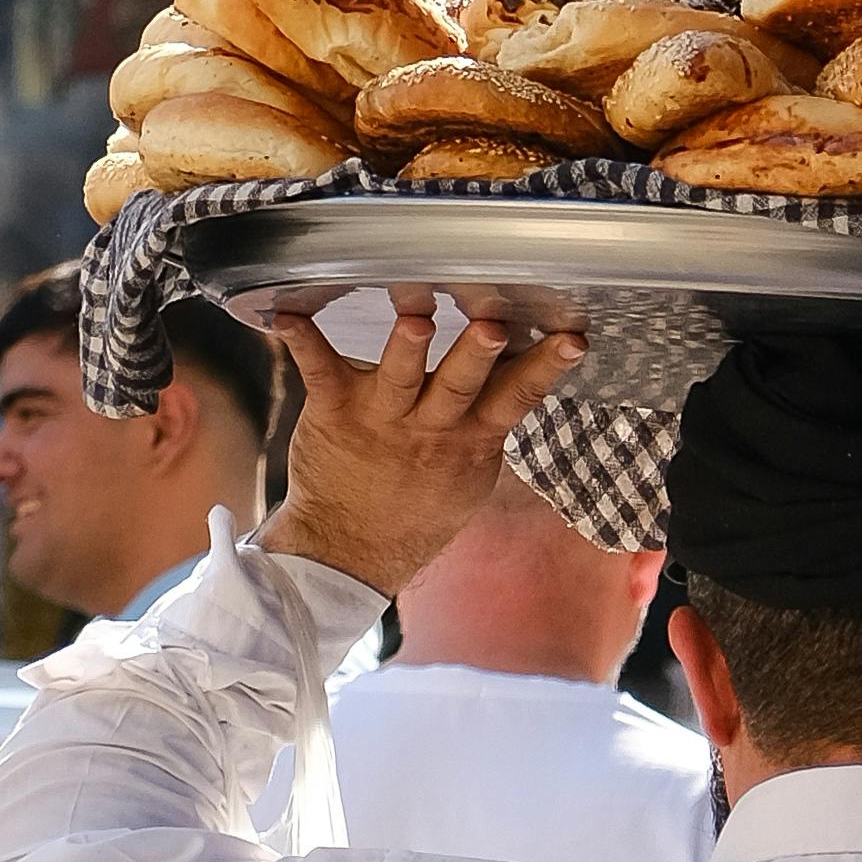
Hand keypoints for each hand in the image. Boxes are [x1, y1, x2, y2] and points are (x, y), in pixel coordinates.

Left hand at [269, 301, 587, 602]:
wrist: (349, 548)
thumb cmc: (418, 502)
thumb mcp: (472, 474)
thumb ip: (492, 422)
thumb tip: (526, 371)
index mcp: (470, 438)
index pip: (516, 397)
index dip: (545, 367)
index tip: (571, 339)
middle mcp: (429, 428)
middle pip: (459, 386)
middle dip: (477, 356)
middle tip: (491, 327)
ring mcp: (381, 419)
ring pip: (399, 379)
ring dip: (407, 350)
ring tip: (417, 321)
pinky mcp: (335, 412)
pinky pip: (320, 370)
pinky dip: (304, 341)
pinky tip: (290, 313)